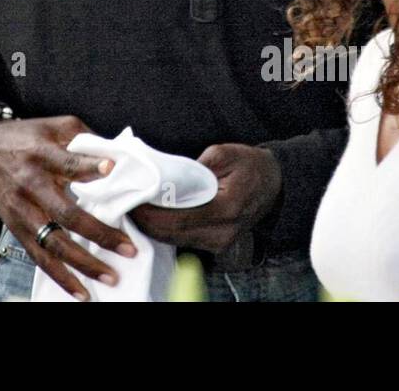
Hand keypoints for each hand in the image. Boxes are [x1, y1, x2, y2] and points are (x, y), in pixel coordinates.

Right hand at [0, 115, 138, 300]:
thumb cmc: (27, 137)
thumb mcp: (54, 126)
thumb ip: (84, 139)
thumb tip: (118, 157)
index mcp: (42, 154)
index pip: (67, 162)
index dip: (88, 166)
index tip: (111, 168)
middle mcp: (30, 184)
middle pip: (65, 213)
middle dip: (99, 233)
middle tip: (128, 247)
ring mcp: (21, 210)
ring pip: (53, 243)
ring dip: (83, 263)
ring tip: (110, 276)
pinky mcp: (16, 228)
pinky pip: (39, 258)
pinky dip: (60, 277)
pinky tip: (81, 292)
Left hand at [129, 144, 280, 259]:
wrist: (275, 185)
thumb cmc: (250, 165)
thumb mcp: (224, 153)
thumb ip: (194, 167)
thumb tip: (164, 176)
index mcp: (226, 209)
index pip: (178, 218)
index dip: (150, 213)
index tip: (130, 200)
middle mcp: (222, 233)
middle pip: (172, 234)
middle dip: (145, 221)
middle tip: (123, 203)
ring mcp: (219, 243)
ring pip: (175, 240)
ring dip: (151, 227)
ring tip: (132, 207)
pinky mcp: (215, 245)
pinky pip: (182, 240)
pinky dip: (164, 229)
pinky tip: (150, 215)